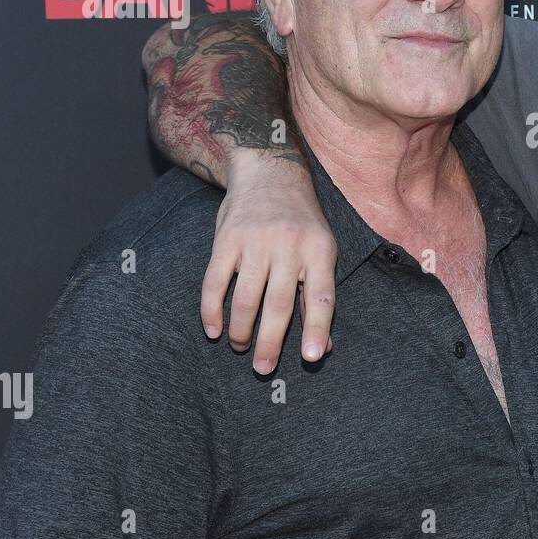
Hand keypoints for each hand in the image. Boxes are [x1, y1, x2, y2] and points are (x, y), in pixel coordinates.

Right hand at [203, 150, 337, 372]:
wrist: (270, 170)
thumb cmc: (300, 220)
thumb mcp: (320, 248)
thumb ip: (317, 294)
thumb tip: (326, 344)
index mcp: (319, 250)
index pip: (322, 296)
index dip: (318, 329)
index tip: (313, 358)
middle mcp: (289, 244)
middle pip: (279, 303)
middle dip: (270, 341)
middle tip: (263, 368)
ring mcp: (255, 241)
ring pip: (246, 296)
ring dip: (241, 329)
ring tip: (240, 348)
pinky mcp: (226, 239)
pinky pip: (215, 281)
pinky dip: (212, 309)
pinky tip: (214, 329)